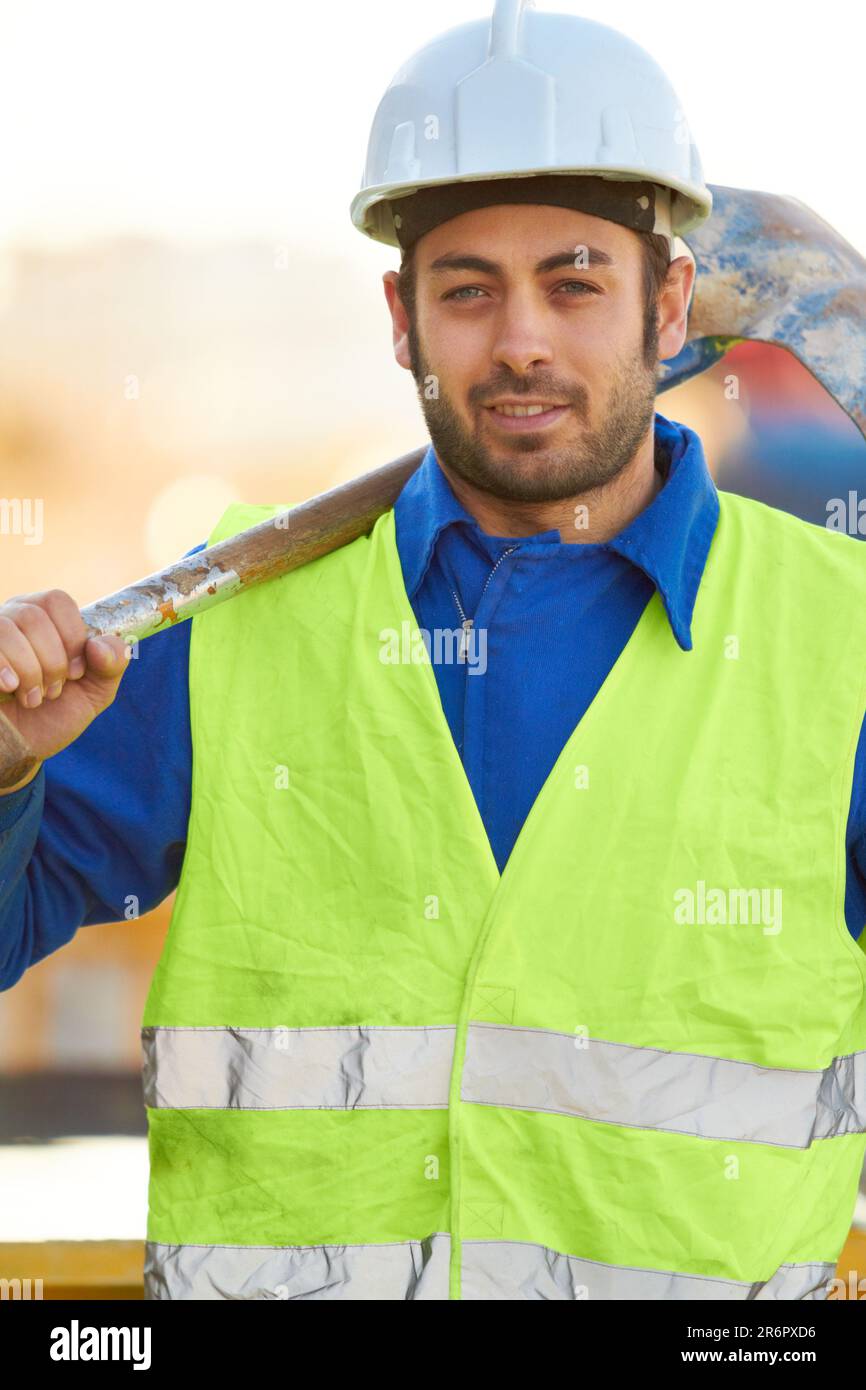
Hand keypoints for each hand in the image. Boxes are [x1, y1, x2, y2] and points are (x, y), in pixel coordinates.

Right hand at [0, 589, 131, 767]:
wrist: (20, 749)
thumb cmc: (54, 715)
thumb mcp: (94, 692)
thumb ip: (111, 664)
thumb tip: (99, 645)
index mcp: (44, 619)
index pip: (57, 601)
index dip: (72, 637)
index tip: (77, 673)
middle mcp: (11, 619)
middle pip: (33, 615)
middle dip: (52, 660)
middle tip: (53, 692)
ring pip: (6, 628)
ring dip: (29, 669)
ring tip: (32, 699)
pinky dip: (4, 668)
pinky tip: (9, 689)